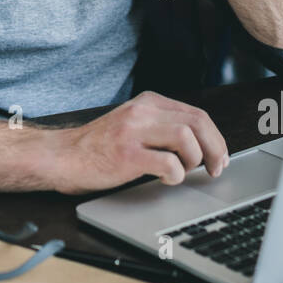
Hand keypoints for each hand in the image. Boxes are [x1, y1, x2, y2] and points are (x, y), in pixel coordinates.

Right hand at [44, 91, 229, 194]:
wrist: (63, 156)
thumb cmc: (99, 146)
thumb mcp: (133, 124)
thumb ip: (161, 126)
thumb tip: (201, 144)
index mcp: (148, 102)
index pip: (196, 114)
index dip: (216, 138)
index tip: (219, 156)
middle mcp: (143, 112)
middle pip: (197, 123)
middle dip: (215, 148)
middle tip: (215, 168)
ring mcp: (134, 132)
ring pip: (186, 139)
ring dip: (194, 160)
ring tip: (183, 172)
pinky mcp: (127, 155)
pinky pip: (168, 164)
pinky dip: (175, 176)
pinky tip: (166, 179)